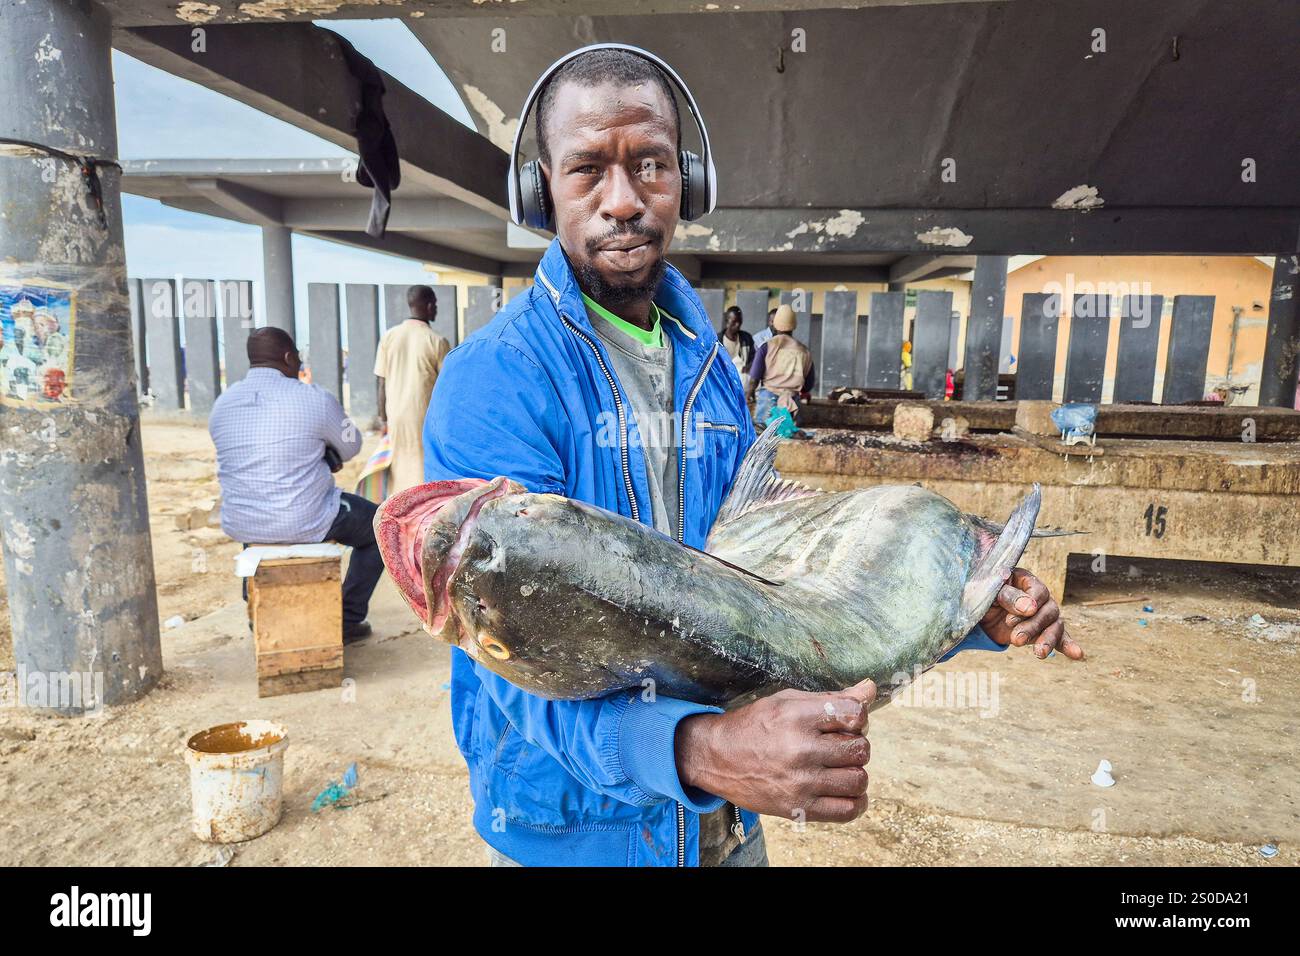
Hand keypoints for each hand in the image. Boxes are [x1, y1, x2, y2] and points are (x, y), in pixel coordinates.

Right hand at [675, 679, 874, 822]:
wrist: (716, 757)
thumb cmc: (755, 724)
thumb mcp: (788, 701)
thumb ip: (831, 697)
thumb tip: (870, 689)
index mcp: (798, 717)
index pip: (855, 715)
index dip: (858, 717)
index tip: (846, 722)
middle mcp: (800, 750)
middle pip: (861, 749)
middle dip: (856, 744)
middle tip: (840, 744)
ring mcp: (800, 782)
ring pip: (859, 779)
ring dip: (856, 772)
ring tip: (840, 767)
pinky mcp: (798, 808)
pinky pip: (847, 810)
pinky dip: (856, 801)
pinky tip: (846, 790)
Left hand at [979, 567, 1082, 659]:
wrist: (975, 612)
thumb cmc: (980, 595)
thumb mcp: (988, 592)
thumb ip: (1008, 596)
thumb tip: (1030, 607)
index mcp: (1025, 580)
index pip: (1038, 591)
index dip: (1031, 603)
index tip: (1015, 618)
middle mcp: (1039, 597)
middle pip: (1047, 611)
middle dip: (1033, 627)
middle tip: (1016, 639)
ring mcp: (1042, 615)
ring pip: (1054, 626)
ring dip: (1048, 640)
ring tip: (1039, 654)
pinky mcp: (1041, 632)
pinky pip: (1059, 638)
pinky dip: (1067, 645)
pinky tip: (1078, 654)